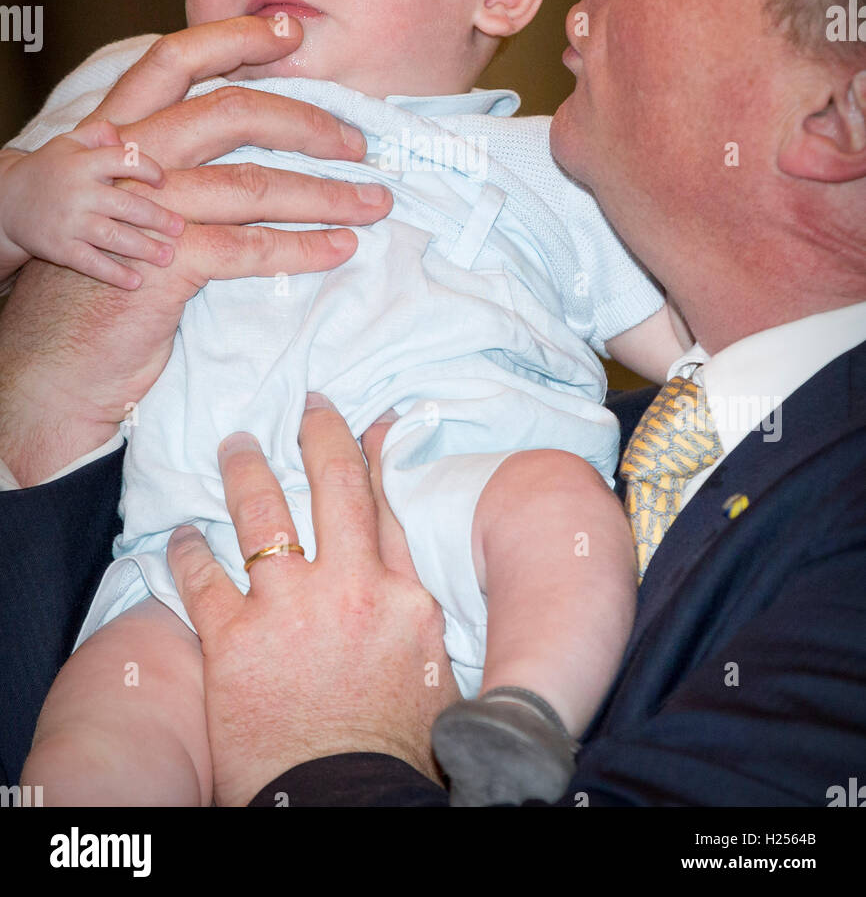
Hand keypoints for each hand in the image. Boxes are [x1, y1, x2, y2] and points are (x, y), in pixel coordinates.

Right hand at [0, 17, 392, 483]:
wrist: (55, 364)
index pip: (176, 60)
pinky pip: (251, 246)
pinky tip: (339, 249)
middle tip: (358, 145)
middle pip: (230, 112)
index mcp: (121, 133)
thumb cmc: (105, 286)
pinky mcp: (165, 262)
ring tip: (373, 204)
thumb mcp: (135, 214)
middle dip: (305, 123)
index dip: (235, 38)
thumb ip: (180, 173)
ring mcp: (146, 209)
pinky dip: (304, 247)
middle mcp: (130, 159)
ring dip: (326, 195)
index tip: (293, 35)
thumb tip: (260, 151)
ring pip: (253, 184)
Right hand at [0, 120, 184, 288]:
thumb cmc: (48, 170)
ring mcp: (68, 222)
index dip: (148, 169)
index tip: (164, 182)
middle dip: (157, 218)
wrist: (5, 202)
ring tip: (168, 257)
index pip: (124, 161)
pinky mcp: (59, 248)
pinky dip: (114, 274)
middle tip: (180, 228)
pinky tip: (136, 282)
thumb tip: (124, 138)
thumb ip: (98, 133)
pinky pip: (90, 263)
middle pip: (126, 205)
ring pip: (113, 236)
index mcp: (83, 163)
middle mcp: (78, 192)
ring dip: (144, 249)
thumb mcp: (67, 143)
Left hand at [167, 400, 458, 807]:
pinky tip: (181, 535)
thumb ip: (419, 618)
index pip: (388, 505)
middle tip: (307, 403)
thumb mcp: (431, 672)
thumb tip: (411, 588)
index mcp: (403, 597)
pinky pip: (202, 577)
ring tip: (234, 444)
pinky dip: (188, 550)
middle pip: (334, 486)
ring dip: (245, 470)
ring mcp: (289, 609)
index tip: (367, 422)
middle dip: (319, 434)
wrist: (348, 801)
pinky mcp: (235, 640)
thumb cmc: (394, 751)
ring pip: (262, 513)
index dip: (376, 455)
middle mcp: (350, 587)